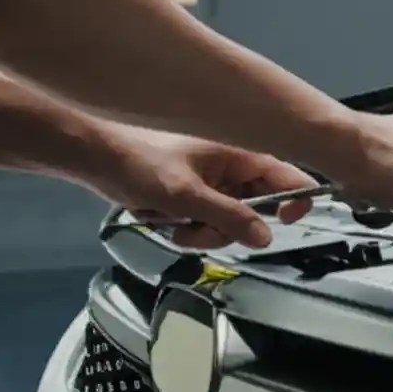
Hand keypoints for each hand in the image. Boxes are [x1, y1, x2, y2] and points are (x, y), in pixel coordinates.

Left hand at [84, 125, 316, 248]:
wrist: (97, 159)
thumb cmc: (141, 165)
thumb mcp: (186, 196)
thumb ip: (228, 216)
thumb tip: (266, 238)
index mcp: (241, 153)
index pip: (288, 176)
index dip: (295, 199)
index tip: (285, 222)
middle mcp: (234, 166)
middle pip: (259, 206)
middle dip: (233, 226)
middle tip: (204, 231)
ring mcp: (215, 181)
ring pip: (233, 219)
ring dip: (208, 232)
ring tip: (178, 227)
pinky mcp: (198, 193)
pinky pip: (211, 220)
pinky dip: (194, 228)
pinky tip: (169, 222)